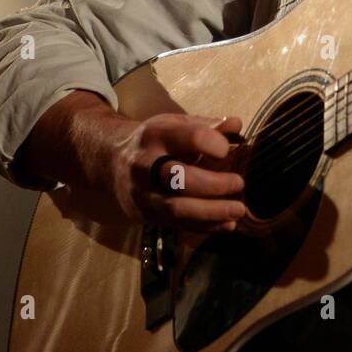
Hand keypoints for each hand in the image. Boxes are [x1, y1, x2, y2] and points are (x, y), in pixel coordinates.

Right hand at [104, 113, 246, 231]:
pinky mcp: (146, 215)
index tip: (227, 149)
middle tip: (239, 183)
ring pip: (177, 208)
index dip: (214, 144)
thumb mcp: (176, 125)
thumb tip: (236, 125)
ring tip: (239, 210)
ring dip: (213, 211)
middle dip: (215, 184)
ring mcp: (143, 193)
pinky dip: (206, 227)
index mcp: (156, 135)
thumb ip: (207, 126)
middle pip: (181, 178)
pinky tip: (228, 224)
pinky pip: (179, 225)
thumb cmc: (156, 142)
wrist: (111, 164)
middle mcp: (145, 165)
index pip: (191, 137)